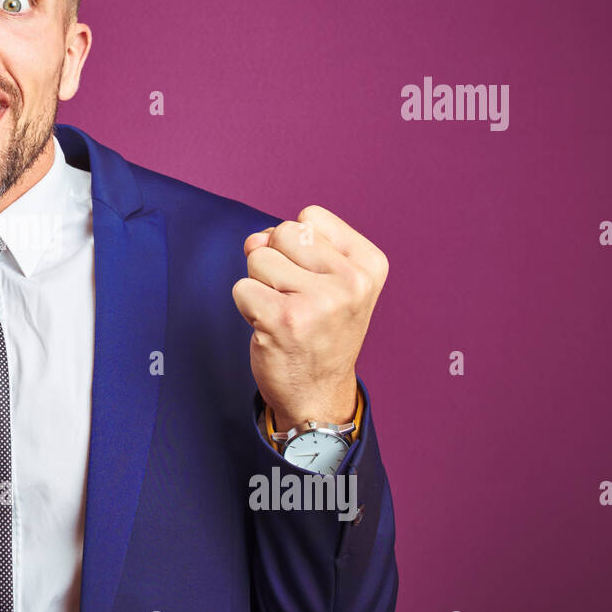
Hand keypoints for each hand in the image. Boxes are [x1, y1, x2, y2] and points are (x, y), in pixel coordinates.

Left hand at [231, 205, 387, 432]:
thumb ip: (291, 245)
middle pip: (281, 232)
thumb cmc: (318, 330)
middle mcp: (351, 282)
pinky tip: (270, 328)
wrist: (317, 394)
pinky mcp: (284, 320)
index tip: (313, 281)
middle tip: (294, 299)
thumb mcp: (324, 280)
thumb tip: (254, 240)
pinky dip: (246, 307)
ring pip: (258, 257)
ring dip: (260, 285)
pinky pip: (241, 287)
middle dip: (275, 262)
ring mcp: (319, 302)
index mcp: (370, 265)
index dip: (297, 245)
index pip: (310, 217)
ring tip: (283, 313)